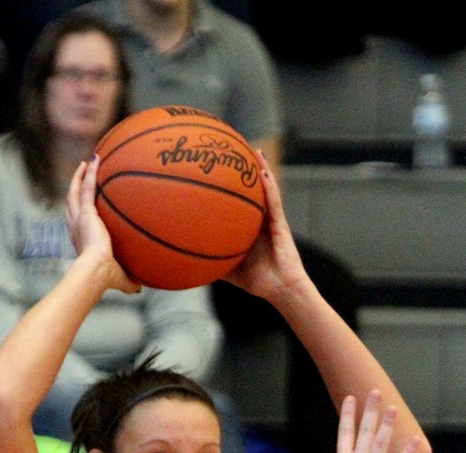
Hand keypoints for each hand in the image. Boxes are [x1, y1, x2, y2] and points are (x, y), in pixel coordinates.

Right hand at [64, 157, 138, 293]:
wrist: (95, 270)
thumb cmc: (104, 278)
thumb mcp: (117, 278)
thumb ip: (127, 281)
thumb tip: (139, 289)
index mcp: (80, 239)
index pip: (76, 222)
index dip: (78, 212)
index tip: (83, 205)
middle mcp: (76, 226)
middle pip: (71, 202)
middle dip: (74, 188)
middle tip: (80, 176)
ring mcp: (79, 217)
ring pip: (75, 191)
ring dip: (79, 176)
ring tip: (86, 163)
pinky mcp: (86, 212)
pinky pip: (87, 187)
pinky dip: (89, 173)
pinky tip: (94, 159)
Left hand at [222, 158, 308, 301]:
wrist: (279, 289)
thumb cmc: (256, 281)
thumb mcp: (227, 270)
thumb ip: (209, 263)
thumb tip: (184, 264)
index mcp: (247, 228)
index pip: (236, 203)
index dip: (229, 187)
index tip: (215, 170)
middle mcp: (259, 220)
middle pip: (251, 191)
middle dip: (244, 171)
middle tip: (232, 151)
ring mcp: (271, 220)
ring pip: (266, 190)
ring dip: (260, 170)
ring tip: (253, 152)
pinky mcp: (281, 223)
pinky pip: (274, 202)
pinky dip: (269, 187)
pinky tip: (263, 173)